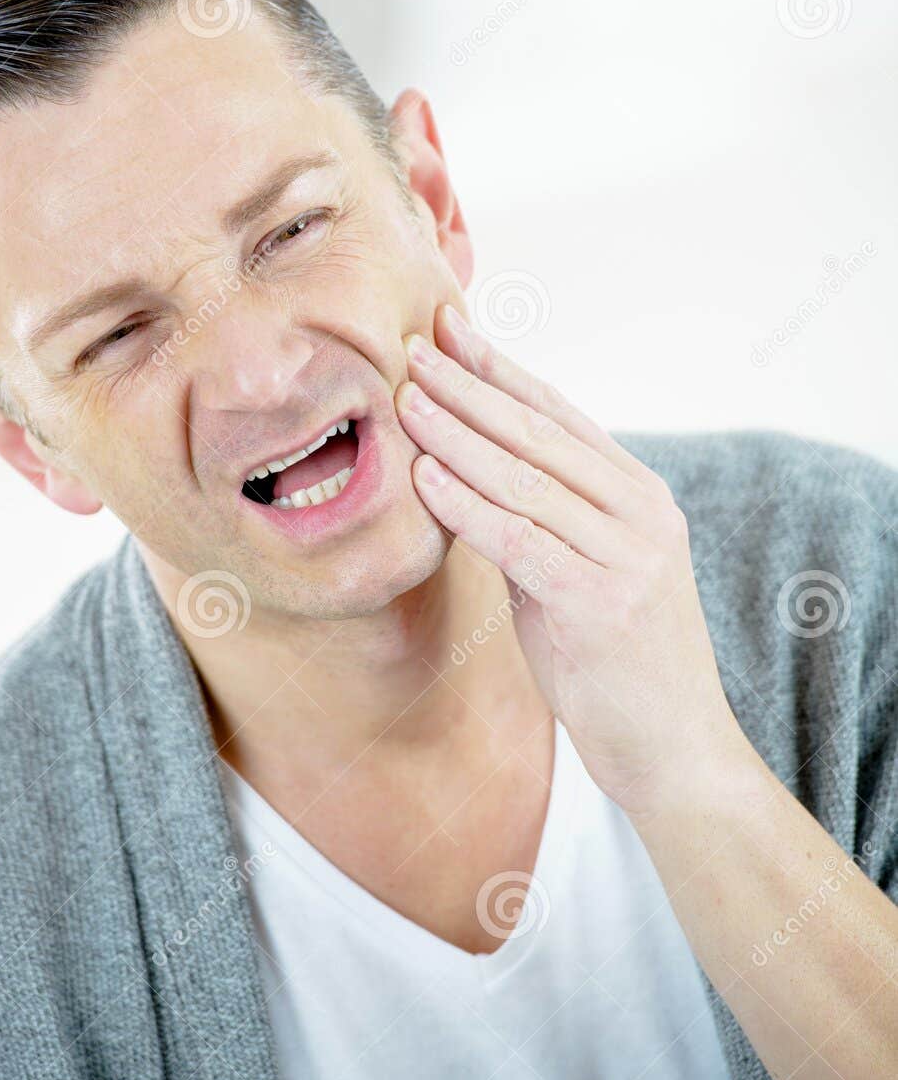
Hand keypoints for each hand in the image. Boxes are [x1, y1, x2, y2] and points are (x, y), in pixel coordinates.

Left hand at [397, 304, 742, 817]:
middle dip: (469, 388)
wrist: (674, 750)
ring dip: (456, 435)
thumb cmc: (616, 663)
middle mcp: (640, 512)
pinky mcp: (600, 600)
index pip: (559, 415)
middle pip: (538, 434)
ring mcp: (625, 554)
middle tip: (412, 349)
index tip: (449, 330)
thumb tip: (470, 475)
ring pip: (524, 478)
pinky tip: (425, 476)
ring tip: (405, 401)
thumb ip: (541, 521)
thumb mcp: (580, 573)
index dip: (500, 369)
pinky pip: (519, 540)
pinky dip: (466, 505)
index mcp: (639, 495)